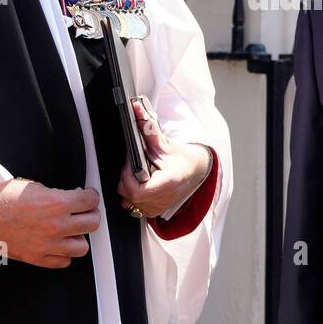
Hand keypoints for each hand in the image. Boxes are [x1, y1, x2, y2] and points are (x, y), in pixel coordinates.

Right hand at [0, 178, 100, 267]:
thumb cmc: (3, 198)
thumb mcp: (35, 187)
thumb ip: (58, 195)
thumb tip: (73, 198)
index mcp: (57, 203)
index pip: (90, 201)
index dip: (91, 196)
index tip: (88, 197)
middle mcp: (56, 225)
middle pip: (92, 223)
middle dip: (90, 214)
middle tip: (84, 211)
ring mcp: (48, 245)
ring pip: (82, 246)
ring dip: (79, 236)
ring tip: (72, 230)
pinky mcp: (37, 258)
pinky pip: (64, 261)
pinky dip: (64, 253)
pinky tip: (58, 244)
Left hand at [117, 98, 212, 218]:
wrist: (197, 170)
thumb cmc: (183, 158)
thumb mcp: (165, 143)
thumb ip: (148, 128)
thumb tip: (136, 111)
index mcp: (167, 183)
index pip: (136, 191)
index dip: (127, 177)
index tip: (130, 164)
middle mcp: (163, 199)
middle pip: (128, 195)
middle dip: (125, 178)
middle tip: (133, 165)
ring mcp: (158, 208)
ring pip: (128, 202)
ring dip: (127, 187)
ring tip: (137, 174)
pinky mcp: (154, 212)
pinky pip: (134, 207)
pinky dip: (133, 196)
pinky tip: (140, 183)